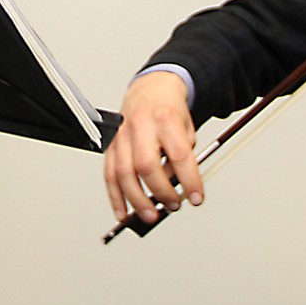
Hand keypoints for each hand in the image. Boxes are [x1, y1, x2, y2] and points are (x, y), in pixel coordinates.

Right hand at [103, 70, 202, 225]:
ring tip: (151, 215)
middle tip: (173, 205)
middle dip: (160, 192)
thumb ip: (184, 156)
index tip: (196, 198)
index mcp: (165, 118)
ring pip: (124, 173)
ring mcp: (122, 135)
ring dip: (137, 200)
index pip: (179, 154)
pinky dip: (115, 197)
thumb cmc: (169, 109)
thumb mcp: (187, 127)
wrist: (150, 88)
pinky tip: (123, 212)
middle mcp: (140, 126)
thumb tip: (177, 186)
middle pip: (146, 165)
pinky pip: (109, 174)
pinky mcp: (111, 144)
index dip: (189, 180)